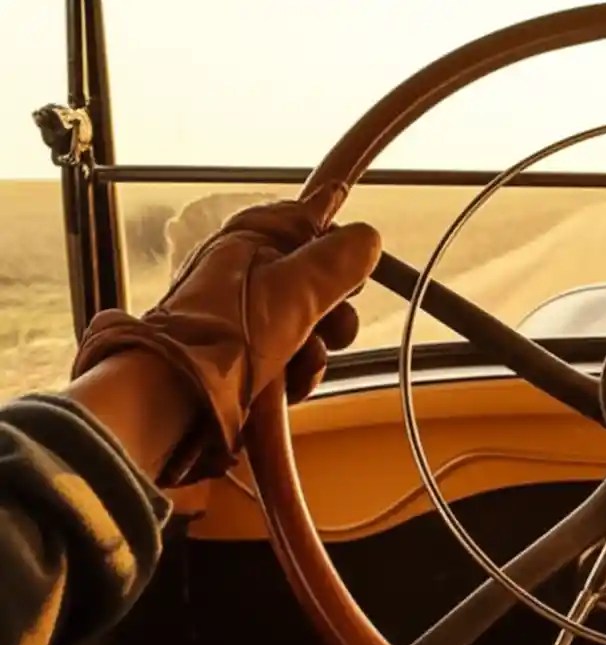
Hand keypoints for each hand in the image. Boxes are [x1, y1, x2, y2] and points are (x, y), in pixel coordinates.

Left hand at [71, 183, 380, 482]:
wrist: (173, 402)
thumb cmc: (226, 337)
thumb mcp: (294, 291)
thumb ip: (338, 261)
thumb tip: (367, 236)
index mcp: (251, 241)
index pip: (308, 216)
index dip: (336, 235)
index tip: (360, 254)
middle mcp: (248, 274)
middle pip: (317, 278)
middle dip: (335, 306)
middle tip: (334, 323)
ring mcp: (246, 318)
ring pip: (309, 323)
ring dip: (319, 346)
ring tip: (304, 361)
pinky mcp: (245, 357)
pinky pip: (291, 357)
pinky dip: (298, 372)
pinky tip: (289, 383)